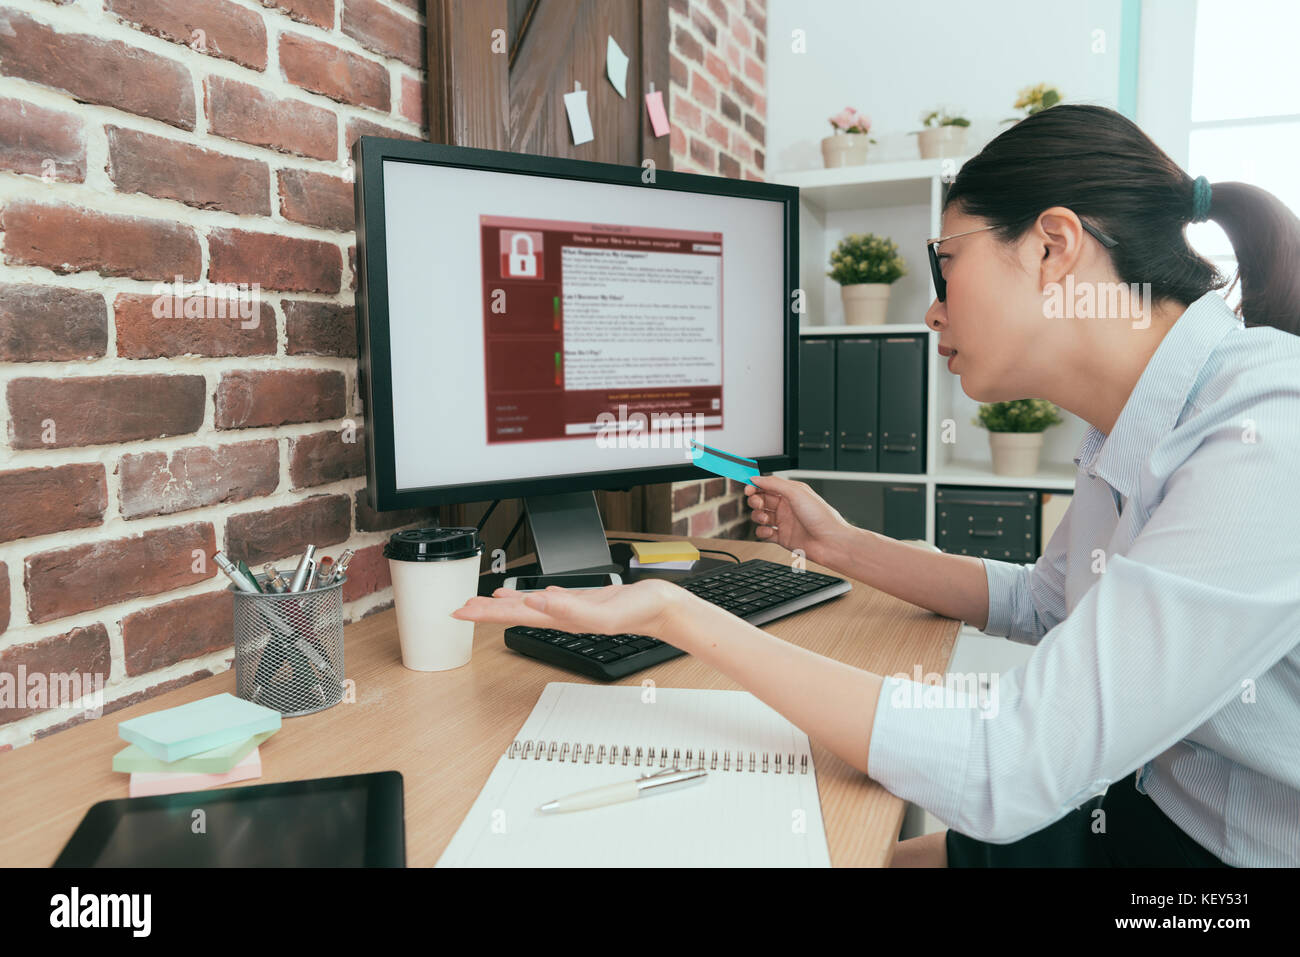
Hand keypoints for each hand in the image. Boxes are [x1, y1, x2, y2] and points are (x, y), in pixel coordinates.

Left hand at [450, 578, 688, 640]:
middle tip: (459, 609)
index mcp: (561, 619)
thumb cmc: (639, 612)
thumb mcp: (603, 612)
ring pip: (528, 607)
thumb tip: (535, 601)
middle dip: (485, 611)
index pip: (514, 616)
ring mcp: (569, 609)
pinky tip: (522, 594)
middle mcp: (560, 615)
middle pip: (514, 613)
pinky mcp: (579, 600)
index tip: (462, 612)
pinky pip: (547, 599)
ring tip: (481, 603)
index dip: (486, 614)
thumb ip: (569, 609)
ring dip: (503, 606)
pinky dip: (529, 596)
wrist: (661, 608)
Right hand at [745, 474, 852, 564]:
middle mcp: (787, 507)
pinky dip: (762, 532)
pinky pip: (764, 534)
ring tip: (765, 519)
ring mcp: (784, 523)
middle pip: (762, 500)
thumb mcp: (797, 492)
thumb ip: (774, 484)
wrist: (832, 542)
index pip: (767, 486)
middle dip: (755, 501)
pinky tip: (770, 532)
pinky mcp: (782, 538)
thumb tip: (756, 479)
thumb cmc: (822, 517)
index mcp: (791, 493)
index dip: (755, 486)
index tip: (748, 488)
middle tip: (758, 503)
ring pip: (761, 516)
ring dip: (758, 516)